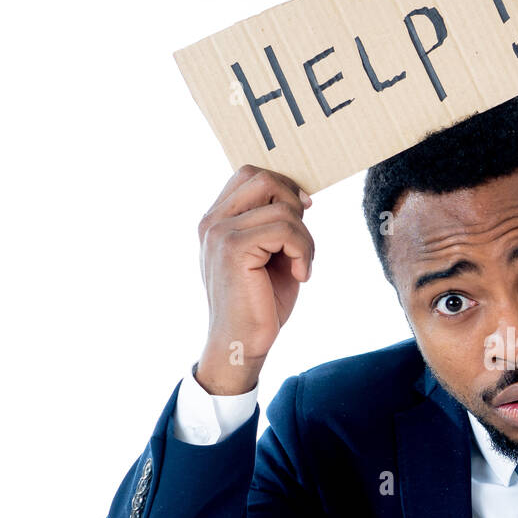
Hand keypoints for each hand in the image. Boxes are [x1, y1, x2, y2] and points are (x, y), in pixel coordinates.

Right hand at [195, 164, 315, 394]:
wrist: (242, 343)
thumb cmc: (260, 303)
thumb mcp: (269, 254)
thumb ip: (274, 223)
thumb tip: (300, 196)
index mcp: (217, 220)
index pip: (250, 175)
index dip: (283, 187)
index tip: (303, 213)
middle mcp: (212, 222)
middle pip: (263, 178)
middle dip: (294, 204)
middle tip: (301, 240)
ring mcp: (219, 233)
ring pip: (283, 208)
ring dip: (305, 238)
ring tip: (301, 266)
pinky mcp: (233, 248)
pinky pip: (286, 230)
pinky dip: (304, 252)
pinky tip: (300, 276)